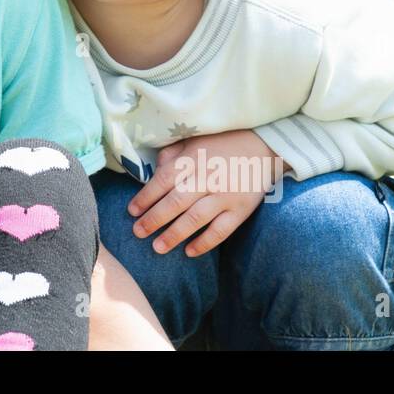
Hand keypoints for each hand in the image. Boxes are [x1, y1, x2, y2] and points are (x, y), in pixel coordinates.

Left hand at [126, 130, 287, 257]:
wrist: (262, 145)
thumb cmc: (220, 144)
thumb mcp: (193, 141)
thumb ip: (171, 156)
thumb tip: (152, 174)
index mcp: (192, 160)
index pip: (162, 181)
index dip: (145, 198)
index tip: (131, 211)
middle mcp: (206, 178)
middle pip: (175, 202)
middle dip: (153, 220)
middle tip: (138, 233)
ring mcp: (225, 195)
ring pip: (195, 219)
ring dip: (174, 235)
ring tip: (157, 247)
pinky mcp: (241, 209)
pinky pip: (221, 231)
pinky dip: (204, 243)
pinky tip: (189, 252)